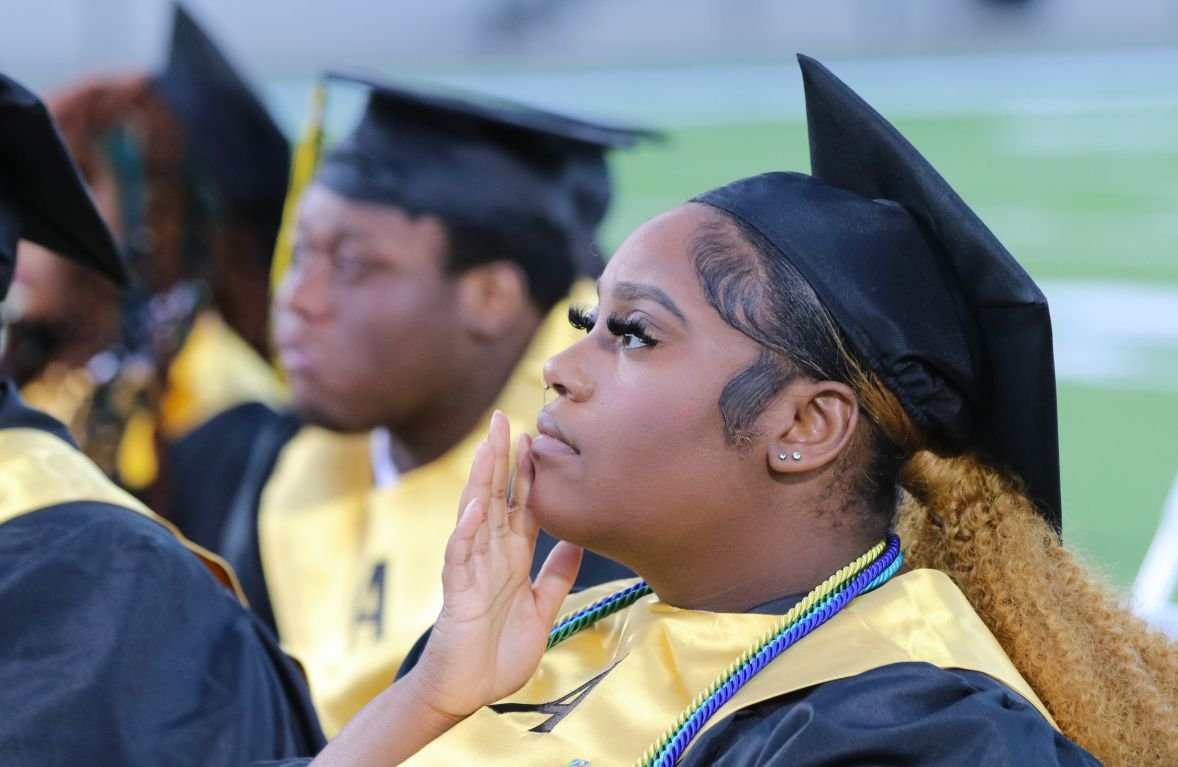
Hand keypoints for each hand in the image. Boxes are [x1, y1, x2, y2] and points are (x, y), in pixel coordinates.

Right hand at [406, 411, 582, 720]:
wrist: (467, 691)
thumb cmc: (499, 651)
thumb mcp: (542, 608)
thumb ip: (557, 575)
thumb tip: (578, 541)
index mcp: (512, 557)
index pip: (521, 504)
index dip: (528, 471)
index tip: (536, 435)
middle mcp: (490, 554)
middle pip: (495, 496)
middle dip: (500, 458)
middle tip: (503, 417)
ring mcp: (472, 569)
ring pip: (476, 514)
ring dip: (482, 479)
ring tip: (488, 446)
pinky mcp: (458, 591)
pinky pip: (461, 554)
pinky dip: (468, 529)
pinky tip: (476, 506)